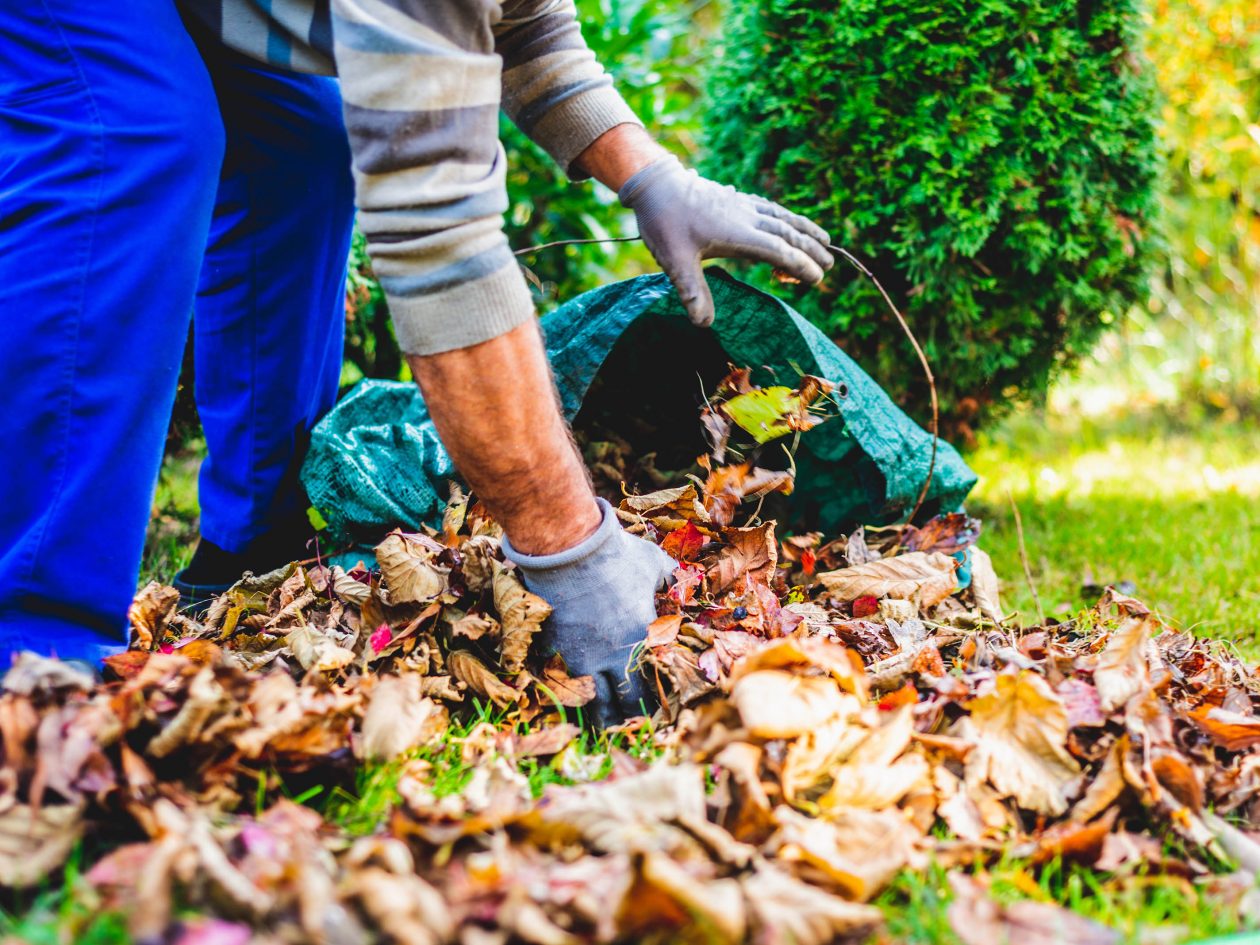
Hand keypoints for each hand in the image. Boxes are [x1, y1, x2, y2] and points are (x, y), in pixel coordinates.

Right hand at [501, 499, 674, 726]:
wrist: (568, 547)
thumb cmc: (617, 554)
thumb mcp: (655, 564)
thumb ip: (671, 579)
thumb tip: (684, 583)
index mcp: (640, 642)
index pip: (648, 692)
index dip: (651, 707)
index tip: (653, 712)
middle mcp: (609, 658)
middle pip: (618, 705)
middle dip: (624, 717)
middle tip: (627, 722)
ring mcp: (577, 656)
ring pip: (588, 700)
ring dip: (595, 710)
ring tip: (600, 719)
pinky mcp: (551, 648)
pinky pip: (558, 676)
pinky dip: (565, 684)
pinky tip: (569, 687)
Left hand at [619, 154, 833, 326]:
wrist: (655, 184)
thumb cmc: (664, 222)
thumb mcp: (674, 261)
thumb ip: (692, 292)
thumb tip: (704, 325)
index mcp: (737, 233)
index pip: (778, 251)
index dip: (800, 265)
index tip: (817, 279)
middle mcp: (746, 217)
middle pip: (788, 233)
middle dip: (811, 249)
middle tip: (830, 266)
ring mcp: (742, 206)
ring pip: (783, 217)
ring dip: (805, 229)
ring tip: (825, 240)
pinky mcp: (735, 200)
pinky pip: (770, 208)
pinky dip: (786, 217)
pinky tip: (790, 222)